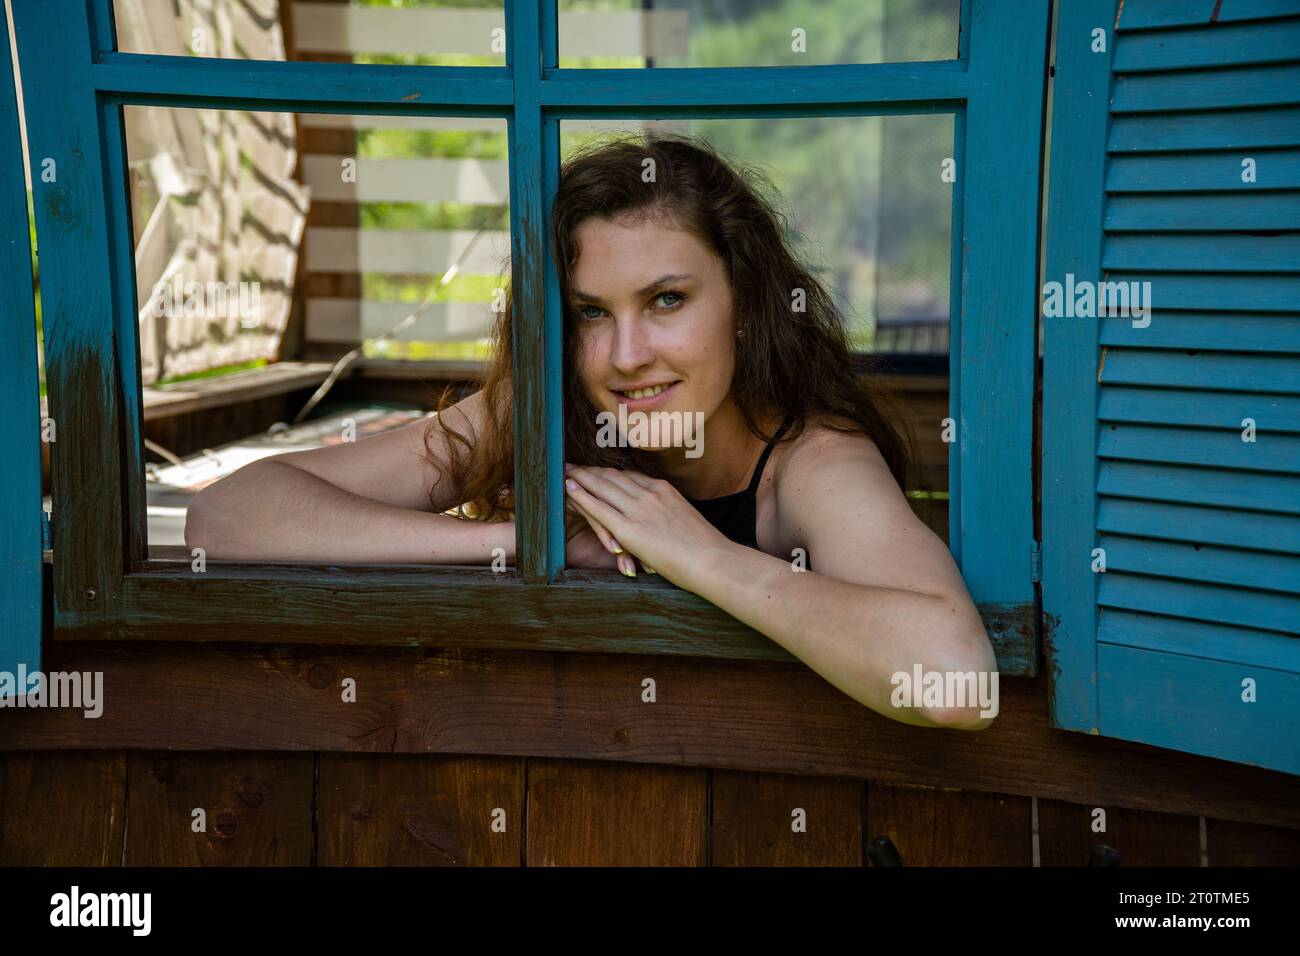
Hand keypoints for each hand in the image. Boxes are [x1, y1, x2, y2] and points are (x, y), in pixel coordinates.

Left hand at [563, 463, 733, 587]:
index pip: (631, 476)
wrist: (713, 560)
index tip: (599, 468)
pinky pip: (598, 507)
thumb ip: (671, 517)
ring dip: (581, 477)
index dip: (611, 472)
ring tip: (565, 471)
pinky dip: (581, 495)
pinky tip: (568, 487)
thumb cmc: (706, 550)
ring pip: (603, 486)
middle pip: (614, 476)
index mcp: (665, 491)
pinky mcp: (628, 528)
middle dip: (592, 470)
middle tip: (573, 463)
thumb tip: (665, 523)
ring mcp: (638, 509)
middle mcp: (650, 494)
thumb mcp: (687, 523)